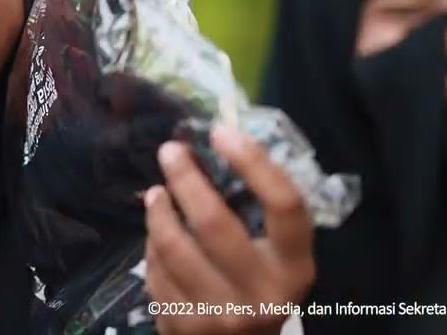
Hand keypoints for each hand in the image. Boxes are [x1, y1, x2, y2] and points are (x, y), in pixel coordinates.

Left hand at [145, 126, 313, 334]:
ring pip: (174, 246)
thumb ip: (255, 214)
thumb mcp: (275, 258)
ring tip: (156, 193)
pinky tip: (157, 236)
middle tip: (169, 152)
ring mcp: (219, 314)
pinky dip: (152, 246)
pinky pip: (156, 270)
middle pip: (214, 223)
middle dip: (185, 179)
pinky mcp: (182, 326)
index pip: (285, 206)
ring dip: (158, 211)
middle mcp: (261, 294)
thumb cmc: (258, 288)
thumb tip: (206, 149)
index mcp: (294, 269)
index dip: (254, 162)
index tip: (222, 131)